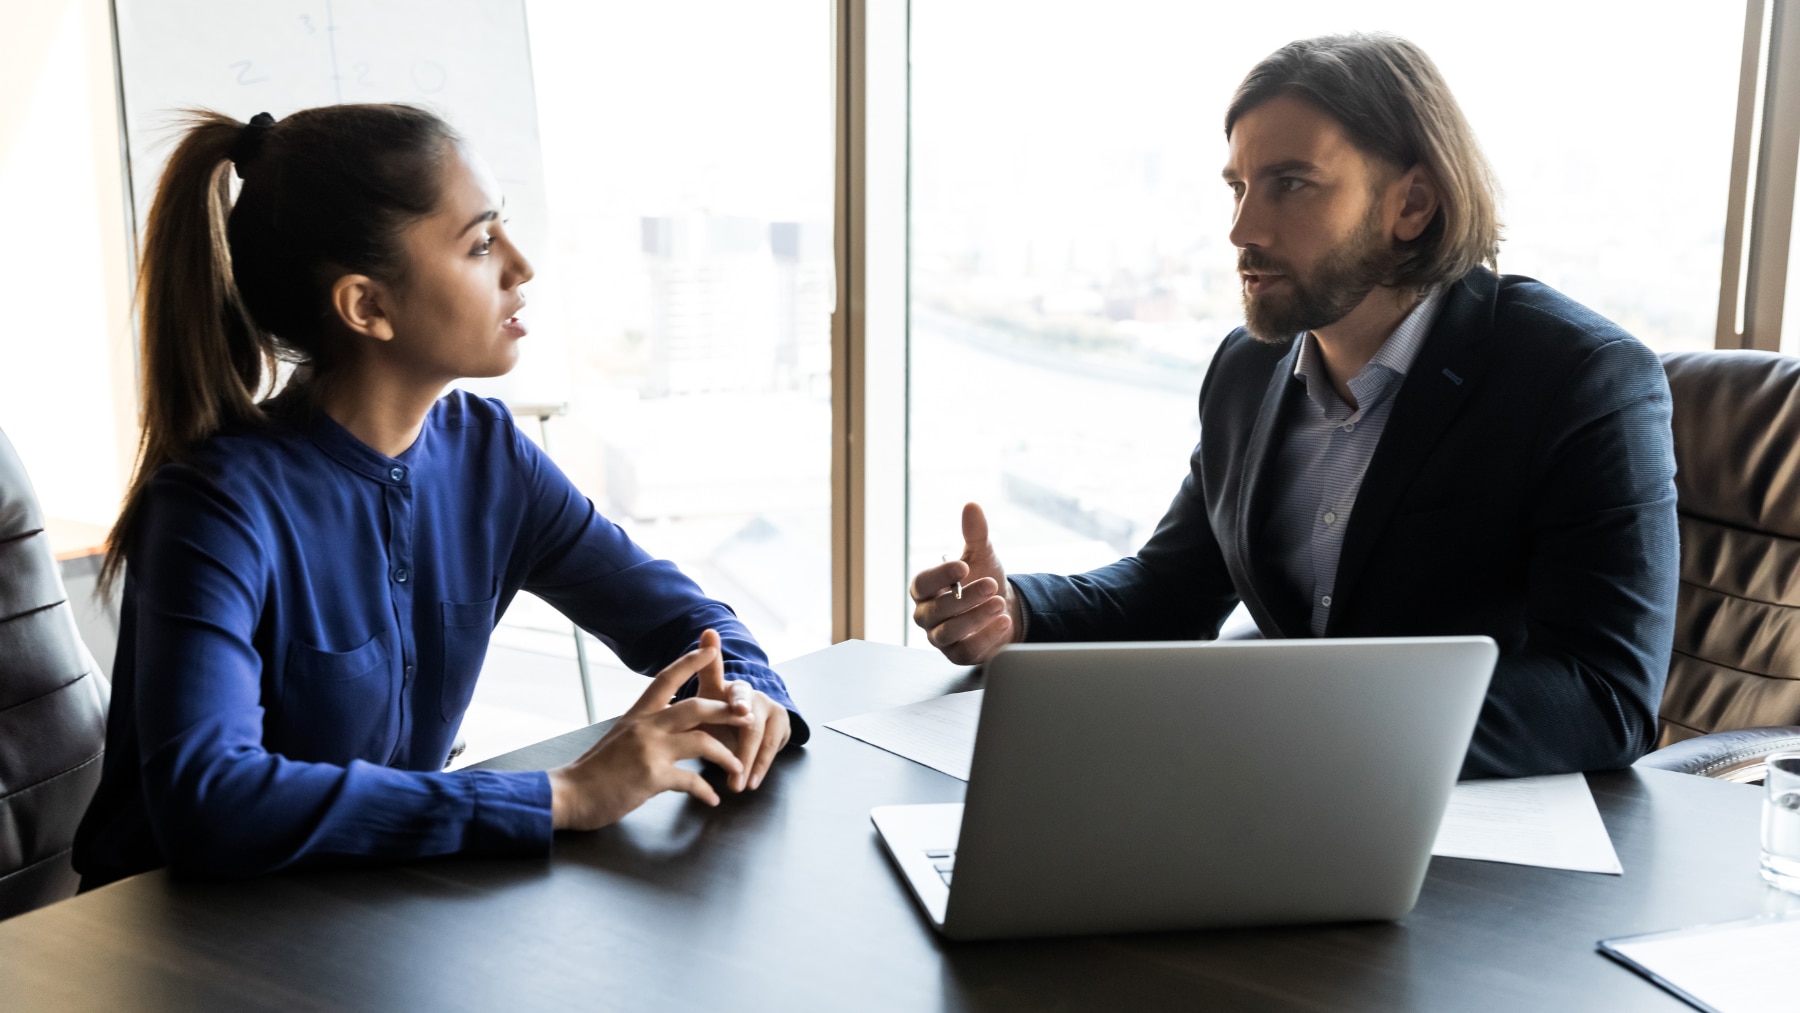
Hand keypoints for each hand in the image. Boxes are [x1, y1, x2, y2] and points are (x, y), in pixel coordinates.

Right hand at [546, 638, 752, 830]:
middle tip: (747, 716)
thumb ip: (645, 728)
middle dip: (726, 710)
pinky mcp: (651, 777)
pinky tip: (712, 798)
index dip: (690, 662)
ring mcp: (649, 750)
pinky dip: (705, 790)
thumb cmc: (594, 770)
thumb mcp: (620, 737)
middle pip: (695, 707)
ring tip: (736, 767)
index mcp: (638, 714)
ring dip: (725, 755)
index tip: (711, 649)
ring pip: (701, 742)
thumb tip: (668, 728)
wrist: (569, 794)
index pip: (666, 678)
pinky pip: (690, 780)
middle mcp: (645, 726)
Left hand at [693, 629, 792, 791]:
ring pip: (766, 742)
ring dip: (754, 765)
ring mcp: (775, 713)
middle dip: (744, 751)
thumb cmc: (718, 705)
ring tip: (741, 785)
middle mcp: (760, 698)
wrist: (741, 715)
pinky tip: (752, 781)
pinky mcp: (785, 728)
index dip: (740, 702)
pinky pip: (774, 749)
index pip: (740, 692)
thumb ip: (707, 666)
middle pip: (753, 726)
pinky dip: (762, 767)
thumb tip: (710, 630)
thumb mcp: (707, 690)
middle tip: (734, 772)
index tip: (740, 711)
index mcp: (738, 688)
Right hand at [910, 502, 1020, 664]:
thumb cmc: (984, 580)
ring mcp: (940, 637)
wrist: (1004, 609)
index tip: (963, 567)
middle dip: (964, 598)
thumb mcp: (982, 555)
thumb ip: (975, 533)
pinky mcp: (957, 654)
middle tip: (991, 584)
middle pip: (934, 610)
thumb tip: (972, 506)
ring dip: (975, 617)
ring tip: (998, 603)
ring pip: (948, 632)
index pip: (922, 583)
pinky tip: (1003, 622)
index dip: (940, 576)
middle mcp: (927, 614)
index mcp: (926, 589)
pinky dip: (985, 637)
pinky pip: (965, 650)